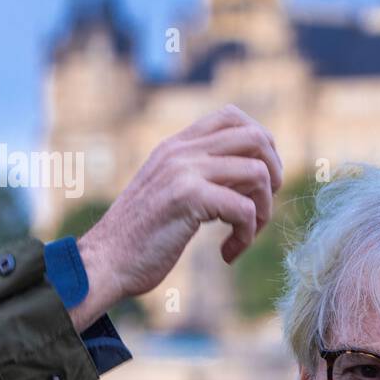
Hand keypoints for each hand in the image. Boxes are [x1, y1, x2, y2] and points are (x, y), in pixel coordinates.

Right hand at [70, 105, 282, 329]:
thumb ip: (202, 175)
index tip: (259, 180)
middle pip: (256, 137)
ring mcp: (184, 170)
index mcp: (176, 146)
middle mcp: (181, 151)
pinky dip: (246, 236)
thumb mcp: (171, 192)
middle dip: (274, 174)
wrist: (105, 263)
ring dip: (263, 211)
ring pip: (258, 173)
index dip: (262, 145)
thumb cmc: (141, 238)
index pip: (233, 116)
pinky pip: (244, 209)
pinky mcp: (188, 197)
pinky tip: (228, 253)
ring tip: (245, 235)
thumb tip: (254, 174)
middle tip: (261, 208)